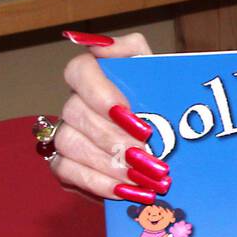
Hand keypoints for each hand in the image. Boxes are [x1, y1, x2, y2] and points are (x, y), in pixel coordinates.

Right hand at [52, 32, 155, 199]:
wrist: (172, 145)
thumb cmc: (163, 103)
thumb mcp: (158, 74)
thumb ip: (135, 52)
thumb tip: (106, 45)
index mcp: (97, 75)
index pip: (80, 70)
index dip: (100, 92)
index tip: (130, 113)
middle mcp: (76, 101)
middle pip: (77, 112)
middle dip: (113, 136)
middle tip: (147, 155)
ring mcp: (67, 131)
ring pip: (70, 142)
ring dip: (109, 162)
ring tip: (143, 177)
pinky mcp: (64, 162)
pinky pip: (66, 170)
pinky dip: (98, 182)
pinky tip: (127, 191)